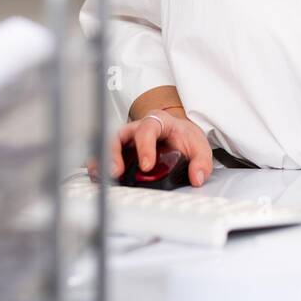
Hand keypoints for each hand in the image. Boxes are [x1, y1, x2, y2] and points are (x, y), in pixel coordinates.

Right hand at [87, 108, 213, 187]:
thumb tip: (197, 177)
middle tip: (116, 172)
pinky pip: (106, 155)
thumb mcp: (200, 146)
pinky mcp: (121, 151)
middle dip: (115, 153)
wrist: (179, 134)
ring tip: (102, 177)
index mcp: (158, 122)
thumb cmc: (184, 137)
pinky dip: (100, 165)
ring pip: (108, 144)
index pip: (147, 130)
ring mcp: (127, 139)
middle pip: (119, 135)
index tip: (147, 166)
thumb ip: (201, 161)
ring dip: (104, 160)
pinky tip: (99, 178)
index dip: (144, 147)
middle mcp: (138, 128)